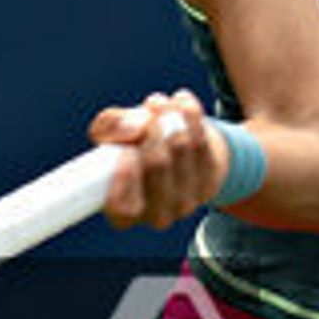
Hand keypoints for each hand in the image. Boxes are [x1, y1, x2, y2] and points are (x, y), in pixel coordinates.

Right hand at [89, 89, 220, 229]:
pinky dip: (189, 115)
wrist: (176, 148)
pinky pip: (201, 140)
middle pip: (156, 164)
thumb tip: (136, 128)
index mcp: (122, 213)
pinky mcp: (209, 184)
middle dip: (150, 129)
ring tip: (160, 104)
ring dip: (168, 115)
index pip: (122, 208)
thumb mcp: (110, 134)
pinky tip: (181, 103)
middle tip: (146, 113)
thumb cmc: (134, 145)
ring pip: (180, 147)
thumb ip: (109, 127)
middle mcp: (155, 216)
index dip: (124, 177)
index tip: (125, 149)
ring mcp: (185, 203)